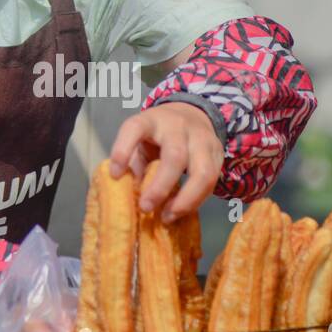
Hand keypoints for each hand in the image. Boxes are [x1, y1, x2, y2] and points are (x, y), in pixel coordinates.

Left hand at [108, 103, 223, 222]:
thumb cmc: (157, 136)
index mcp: (151, 120)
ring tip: (167, 217)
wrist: (191, 114)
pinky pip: (211, 182)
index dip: (123, 150)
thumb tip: (130, 197)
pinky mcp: (217, 153)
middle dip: (160, 187)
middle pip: (175, 156)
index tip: (114, 174)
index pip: (135, 128)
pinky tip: (181, 211)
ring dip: (185, 200)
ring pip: (203, 172)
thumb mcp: (140, 142)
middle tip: (146, 208)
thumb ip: (134, 164)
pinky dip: (196, 201)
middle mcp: (178, 126)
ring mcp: (202, 139)